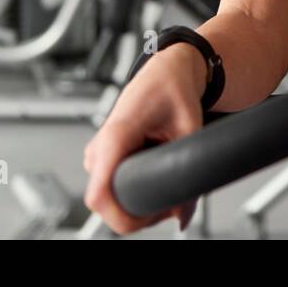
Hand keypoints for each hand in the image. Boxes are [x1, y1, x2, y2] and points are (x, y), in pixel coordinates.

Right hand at [83, 43, 206, 234]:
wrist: (167, 70)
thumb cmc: (173, 87)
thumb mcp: (189, 128)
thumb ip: (187, 171)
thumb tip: (183, 215)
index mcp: (115, 136)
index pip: (99, 196)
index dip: (125, 216)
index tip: (155, 214)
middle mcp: (99, 147)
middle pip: (107, 204)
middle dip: (141, 211)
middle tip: (173, 199)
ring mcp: (98, 153)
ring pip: (111, 198)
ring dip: (139, 200)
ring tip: (166, 176)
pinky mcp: (104, 157)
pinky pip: (113, 187)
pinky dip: (135, 189)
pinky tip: (155, 171)